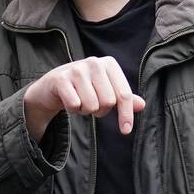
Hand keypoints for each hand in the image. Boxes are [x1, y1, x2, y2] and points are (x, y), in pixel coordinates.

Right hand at [24, 55, 145, 142]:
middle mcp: (94, 63)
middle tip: (91, 105)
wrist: (52, 86)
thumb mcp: (105, 90)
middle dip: (99, 111)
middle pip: (108, 102)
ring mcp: (76, 69)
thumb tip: (142, 105)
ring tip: (79, 101)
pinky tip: (69, 102)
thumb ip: (123, 98)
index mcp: (109, 64)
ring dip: (85, 110)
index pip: (123, 94)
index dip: (126, 115)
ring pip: (91, 105)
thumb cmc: (83, 88)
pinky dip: (72, 110)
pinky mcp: (61, 78)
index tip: (126, 130)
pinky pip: (75, 105)